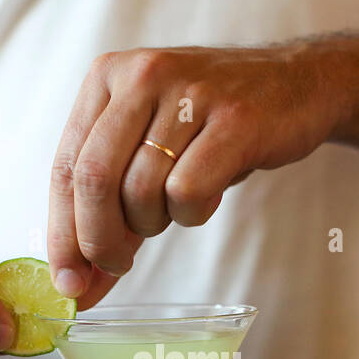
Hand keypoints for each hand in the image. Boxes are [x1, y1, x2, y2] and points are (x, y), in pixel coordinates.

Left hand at [47, 44, 339, 305]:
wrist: (298, 85)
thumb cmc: (212, 127)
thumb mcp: (149, 148)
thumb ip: (108, 207)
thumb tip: (76, 283)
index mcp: (107, 77)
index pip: (64, 167)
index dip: (61, 234)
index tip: (67, 283)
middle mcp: (141, 75)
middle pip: (94, 181)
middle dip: (99, 241)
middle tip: (116, 266)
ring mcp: (188, 94)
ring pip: (141, 192)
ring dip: (154, 223)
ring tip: (177, 207)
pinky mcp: (233, 121)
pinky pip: (188, 192)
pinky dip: (192, 213)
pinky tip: (206, 197)